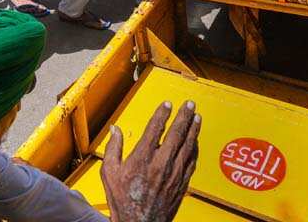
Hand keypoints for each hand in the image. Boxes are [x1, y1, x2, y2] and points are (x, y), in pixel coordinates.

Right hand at [101, 100, 199, 221]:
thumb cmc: (124, 202)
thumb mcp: (109, 174)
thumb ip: (113, 149)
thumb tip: (114, 131)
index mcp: (143, 157)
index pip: (156, 128)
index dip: (163, 113)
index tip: (167, 104)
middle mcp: (161, 163)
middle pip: (176, 133)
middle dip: (184, 116)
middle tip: (190, 105)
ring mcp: (174, 173)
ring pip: (188, 145)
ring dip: (193, 129)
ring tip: (197, 117)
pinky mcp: (181, 183)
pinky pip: (192, 161)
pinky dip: (195, 148)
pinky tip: (196, 142)